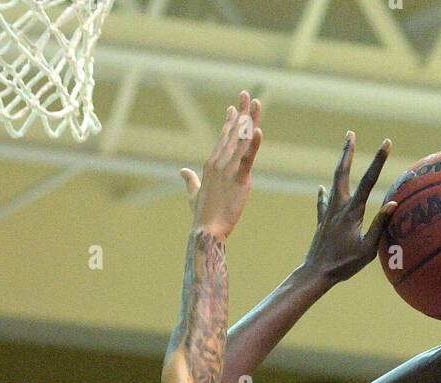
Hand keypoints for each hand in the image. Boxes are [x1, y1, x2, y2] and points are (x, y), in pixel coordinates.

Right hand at [180, 91, 262, 239]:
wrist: (206, 231)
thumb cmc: (201, 216)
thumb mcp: (193, 194)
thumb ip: (189, 180)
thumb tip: (182, 171)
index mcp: (211, 164)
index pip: (222, 138)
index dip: (230, 121)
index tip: (235, 107)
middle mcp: (219, 163)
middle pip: (233, 133)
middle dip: (241, 112)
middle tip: (247, 94)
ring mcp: (228, 170)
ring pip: (241, 140)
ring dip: (250, 120)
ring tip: (257, 103)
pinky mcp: (239, 180)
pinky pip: (248, 159)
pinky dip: (253, 144)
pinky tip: (259, 130)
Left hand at [302, 132, 396, 283]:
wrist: (316, 273)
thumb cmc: (344, 265)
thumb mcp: (367, 250)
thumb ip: (379, 226)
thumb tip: (393, 204)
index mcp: (352, 213)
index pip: (368, 181)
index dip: (378, 161)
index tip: (386, 143)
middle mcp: (338, 208)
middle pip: (342, 173)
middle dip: (347, 152)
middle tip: (350, 134)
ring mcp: (328, 213)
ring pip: (334, 183)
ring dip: (340, 165)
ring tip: (343, 151)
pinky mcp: (322, 221)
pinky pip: (323, 202)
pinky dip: (324, 193)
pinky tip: (322, 188)